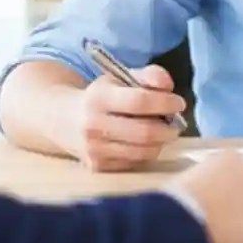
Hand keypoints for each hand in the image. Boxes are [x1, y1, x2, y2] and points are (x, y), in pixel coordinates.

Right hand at [64, 64, 186, 171]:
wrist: (63, 120)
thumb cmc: (102, 96)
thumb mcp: (121, 77)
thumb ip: (149, 75)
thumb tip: (168, 87)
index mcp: (98, 98)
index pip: (140, 101)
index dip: (165, 103)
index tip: (179, 103)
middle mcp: (93, 126)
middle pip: (145, 132)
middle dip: (169, 128)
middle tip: (176, 122)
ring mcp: (94, 150)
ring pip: (144, 151)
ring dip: (161, 141)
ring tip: (163, 131)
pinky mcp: (98, 167)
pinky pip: (135, 162)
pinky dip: (147, 152)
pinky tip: (145, 142)